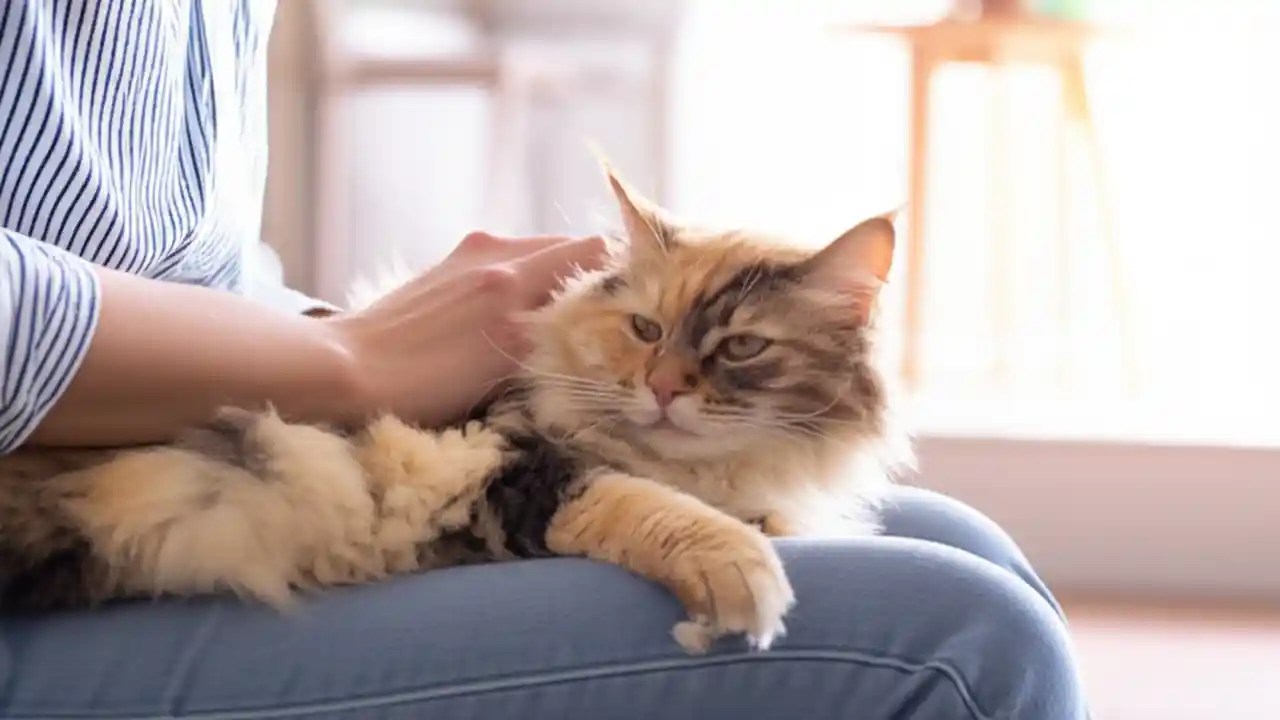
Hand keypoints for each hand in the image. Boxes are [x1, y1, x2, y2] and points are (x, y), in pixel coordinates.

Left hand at [326, 231, 606, 425]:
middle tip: (604, 321)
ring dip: (553, 284)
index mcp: (513, 275)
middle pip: (567, 249)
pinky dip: (520, 287)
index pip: (596, 250)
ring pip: (534, 257)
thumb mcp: (503, 368)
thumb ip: (556, 336)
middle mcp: (493, 253)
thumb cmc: (421, 383)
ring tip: (558, 326)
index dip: (623, 273)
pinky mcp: (443, 271)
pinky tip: (509, 324)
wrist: (340, 373)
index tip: (639, 304)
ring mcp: (465, 258)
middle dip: (590, 280)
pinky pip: (502, 266)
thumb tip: (597, 322)